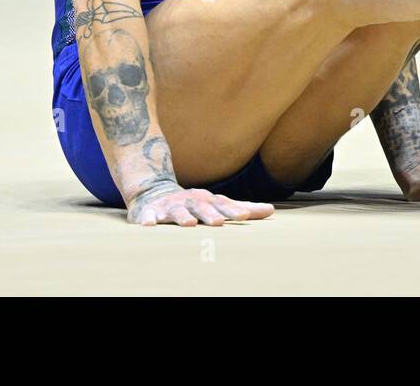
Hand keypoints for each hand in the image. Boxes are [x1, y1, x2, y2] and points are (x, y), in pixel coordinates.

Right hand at [125, 181, 274, 225]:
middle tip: (219, 223)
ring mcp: (169, 205)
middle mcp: (189, 201)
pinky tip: (149, 226)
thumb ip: (242, 208)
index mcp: (207, 200)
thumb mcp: (217, 203)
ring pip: (177, 211)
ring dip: (183, 217)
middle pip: (201, 207)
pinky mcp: (150, 212)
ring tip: (189, 225)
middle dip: (210, 214)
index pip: (222, 204)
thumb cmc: (194, 203)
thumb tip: (272, 210)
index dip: (232, 210)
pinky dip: (148, 220)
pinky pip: (147, 216)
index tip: (245, 217)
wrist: (155, 192)